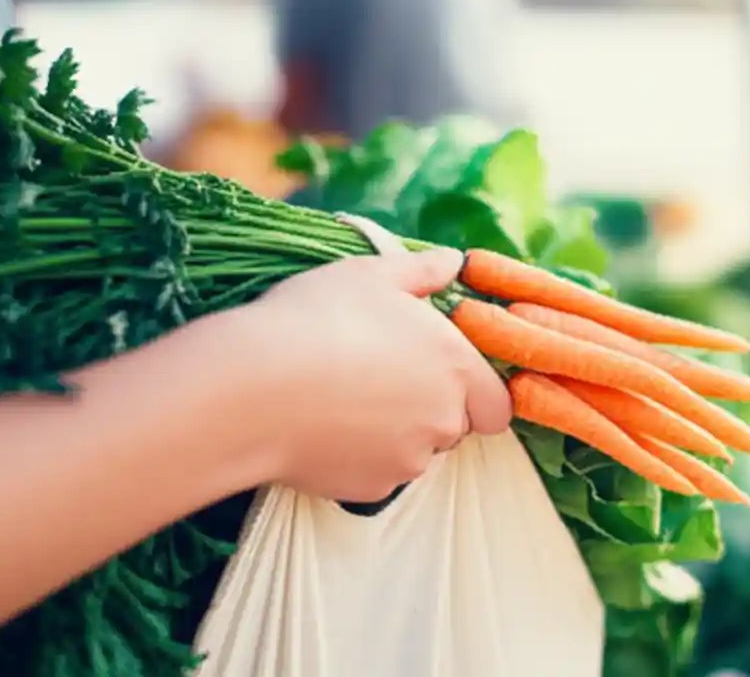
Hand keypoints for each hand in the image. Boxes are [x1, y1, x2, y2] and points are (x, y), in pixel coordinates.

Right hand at [217, 249, 511, 500]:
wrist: (252, 389)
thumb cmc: (315, 320)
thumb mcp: (371, 275)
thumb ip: (422, 270)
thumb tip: (454, 261)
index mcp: (456, 367)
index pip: (498, 404)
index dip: (476, 392)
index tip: (439, 374)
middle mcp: (444, 420)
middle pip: (455, 426)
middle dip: (430, 409)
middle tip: (381, 378)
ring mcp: (408, 460)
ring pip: (415, 452)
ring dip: (394, 433)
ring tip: (343, 399)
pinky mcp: (372, 489)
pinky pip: (378, 475)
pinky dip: (360, 457)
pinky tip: (324, 426)